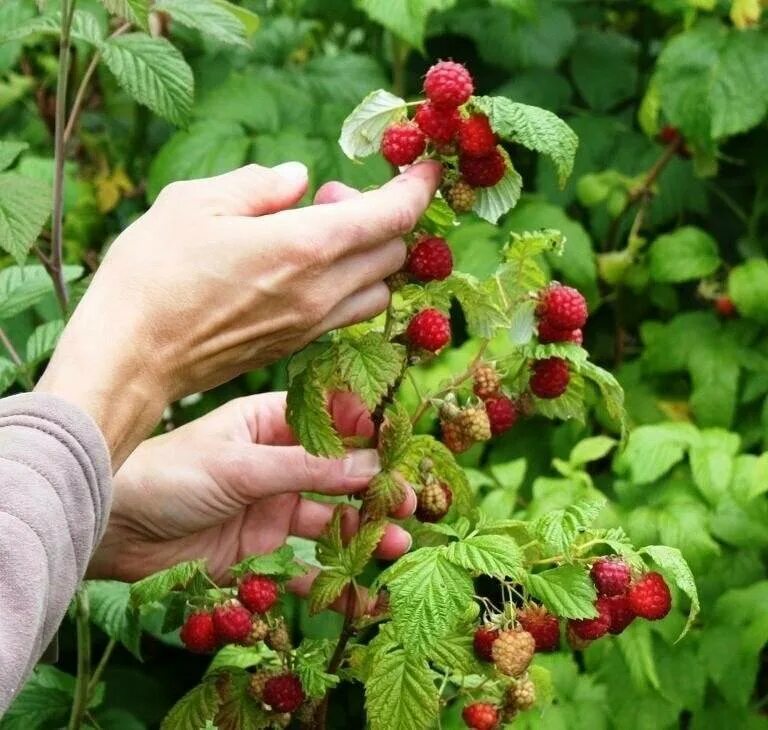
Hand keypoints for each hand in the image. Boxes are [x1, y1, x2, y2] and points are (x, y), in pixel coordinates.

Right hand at [37, 161, 440, 465]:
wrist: (131, 356)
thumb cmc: (152, 273)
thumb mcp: (196, 202)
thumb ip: (259, 185)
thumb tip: (300, 178)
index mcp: (305, 246)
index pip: (391, 215)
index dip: (418, 188)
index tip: (427, 168)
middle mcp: (321, 292)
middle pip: (392, 253)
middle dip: (379, 218)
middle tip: (327, 199)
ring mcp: (311, 326)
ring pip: (378, 291)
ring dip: (367, 258)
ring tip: (316, 239)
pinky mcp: (296, 348)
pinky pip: (347, 316)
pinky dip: (348, 288)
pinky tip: (303, 273)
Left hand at [88, 392, 415, 593]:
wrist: (117, 528)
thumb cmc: (171, 475)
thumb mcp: (242, 466)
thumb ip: (307, 468)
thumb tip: (371, 463)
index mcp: (271, 423)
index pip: (331, 417)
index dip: (368, 428)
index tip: (403, 443)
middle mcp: (278, 459)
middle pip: (339, 469)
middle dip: (375, 484)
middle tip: (410, 500)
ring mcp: (273, 501)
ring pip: (330, 512)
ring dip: (362, 526)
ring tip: (394, 543)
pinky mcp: (262, 541)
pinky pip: (304, 553)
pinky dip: (328, 568)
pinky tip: (353, 583)